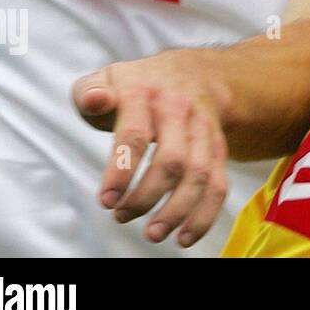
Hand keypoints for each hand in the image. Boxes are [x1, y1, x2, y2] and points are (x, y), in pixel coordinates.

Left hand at [72, 49, 232, 247]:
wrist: (195, 73)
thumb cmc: (139, 85)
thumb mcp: (107, 77)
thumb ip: (91, 91)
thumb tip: (96, 101)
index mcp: (145, 94)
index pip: (135, 135)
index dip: (121, 171)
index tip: (107, 201)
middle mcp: (179, 111)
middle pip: (172, 160)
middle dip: (147, 196)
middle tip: (122, 216)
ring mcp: (202, 130)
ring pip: (199, 174)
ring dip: (177, 210)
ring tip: (154, 234)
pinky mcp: (218, 148)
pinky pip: (218, 183)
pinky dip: (205, 215)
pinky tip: (185, 237)